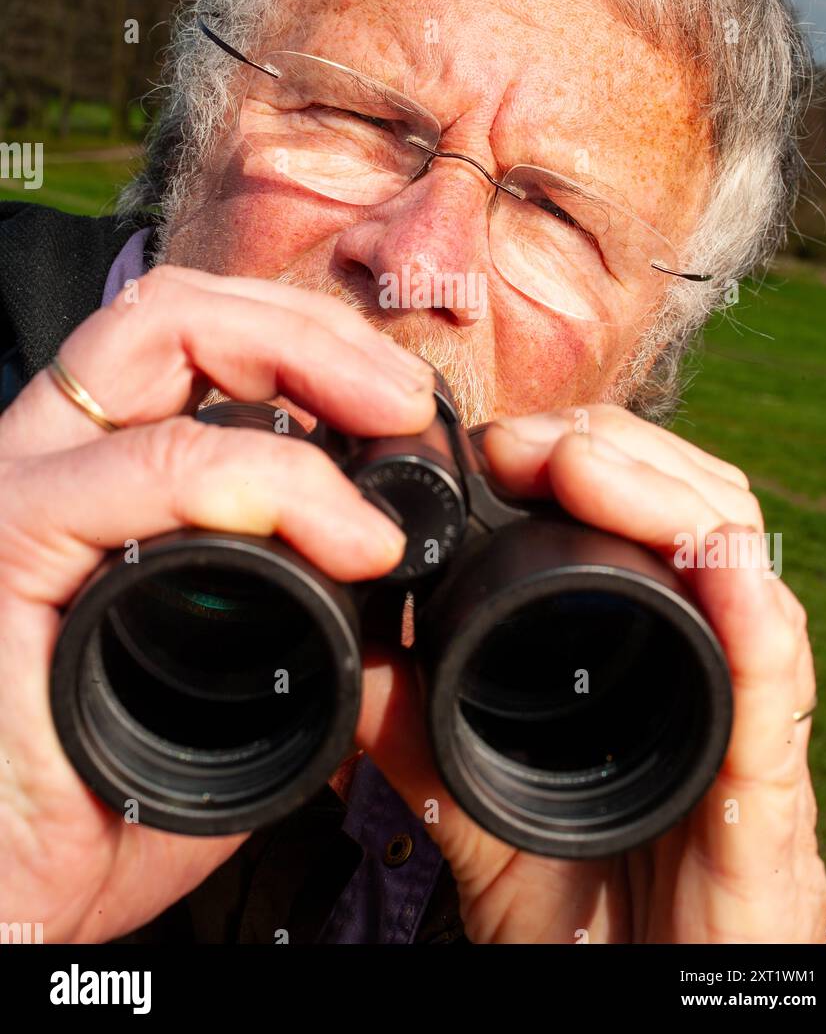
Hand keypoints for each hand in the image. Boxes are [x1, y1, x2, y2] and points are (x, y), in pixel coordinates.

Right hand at [0, 265, 435, 942]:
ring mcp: (21, 493)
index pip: (189, 340)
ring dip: (301, 368)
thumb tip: (394, 594)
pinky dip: (263, 481)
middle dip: (310, 331)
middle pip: (175, 311)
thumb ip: (295, 621)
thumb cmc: (102, 793)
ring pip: (154, 345)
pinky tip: (343, 537)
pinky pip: (148, 469)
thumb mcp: (225, 689)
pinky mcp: (8, 549)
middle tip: (403, 399)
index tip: (401, 403)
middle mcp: (47, 459)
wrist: (5, 899)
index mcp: (93, 475)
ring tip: (392, 430)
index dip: (305, 342)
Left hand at [356, 405, 825, 943]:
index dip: (577, 454)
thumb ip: (415, 730)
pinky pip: (775, 681)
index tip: (495, 445)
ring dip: (664, 495)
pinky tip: (714, 567)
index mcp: (647, 644)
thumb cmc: (581, 911)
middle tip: (528, 443)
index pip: (641, 507)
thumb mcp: (474, 802)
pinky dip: (750, 613)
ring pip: (741, 560)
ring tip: (583, 465)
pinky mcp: (767, 785)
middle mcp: (705, 659)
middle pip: (696, 505)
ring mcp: (742, 713)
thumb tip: (351, 654)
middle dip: (614, 451)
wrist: (640, 1013)